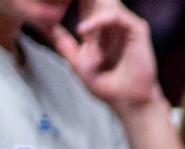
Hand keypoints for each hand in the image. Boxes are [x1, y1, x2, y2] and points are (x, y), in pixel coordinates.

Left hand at [49, 0, 163, 115]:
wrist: (128, 102)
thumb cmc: (107, 87)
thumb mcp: (78, 63)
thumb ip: (64, 44)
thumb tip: (46, 27)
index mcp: (99, 28)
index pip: (85, 3)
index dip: (73, 1)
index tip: (55, 3)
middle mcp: (114, 23)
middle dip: (83, 0)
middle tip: (58, 1)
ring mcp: (126, 26)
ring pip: (106, 2)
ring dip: (87, 2)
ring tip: (70, 14)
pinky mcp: (137, 31)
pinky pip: (116, 16)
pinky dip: (98, 20)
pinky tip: (82, 29)